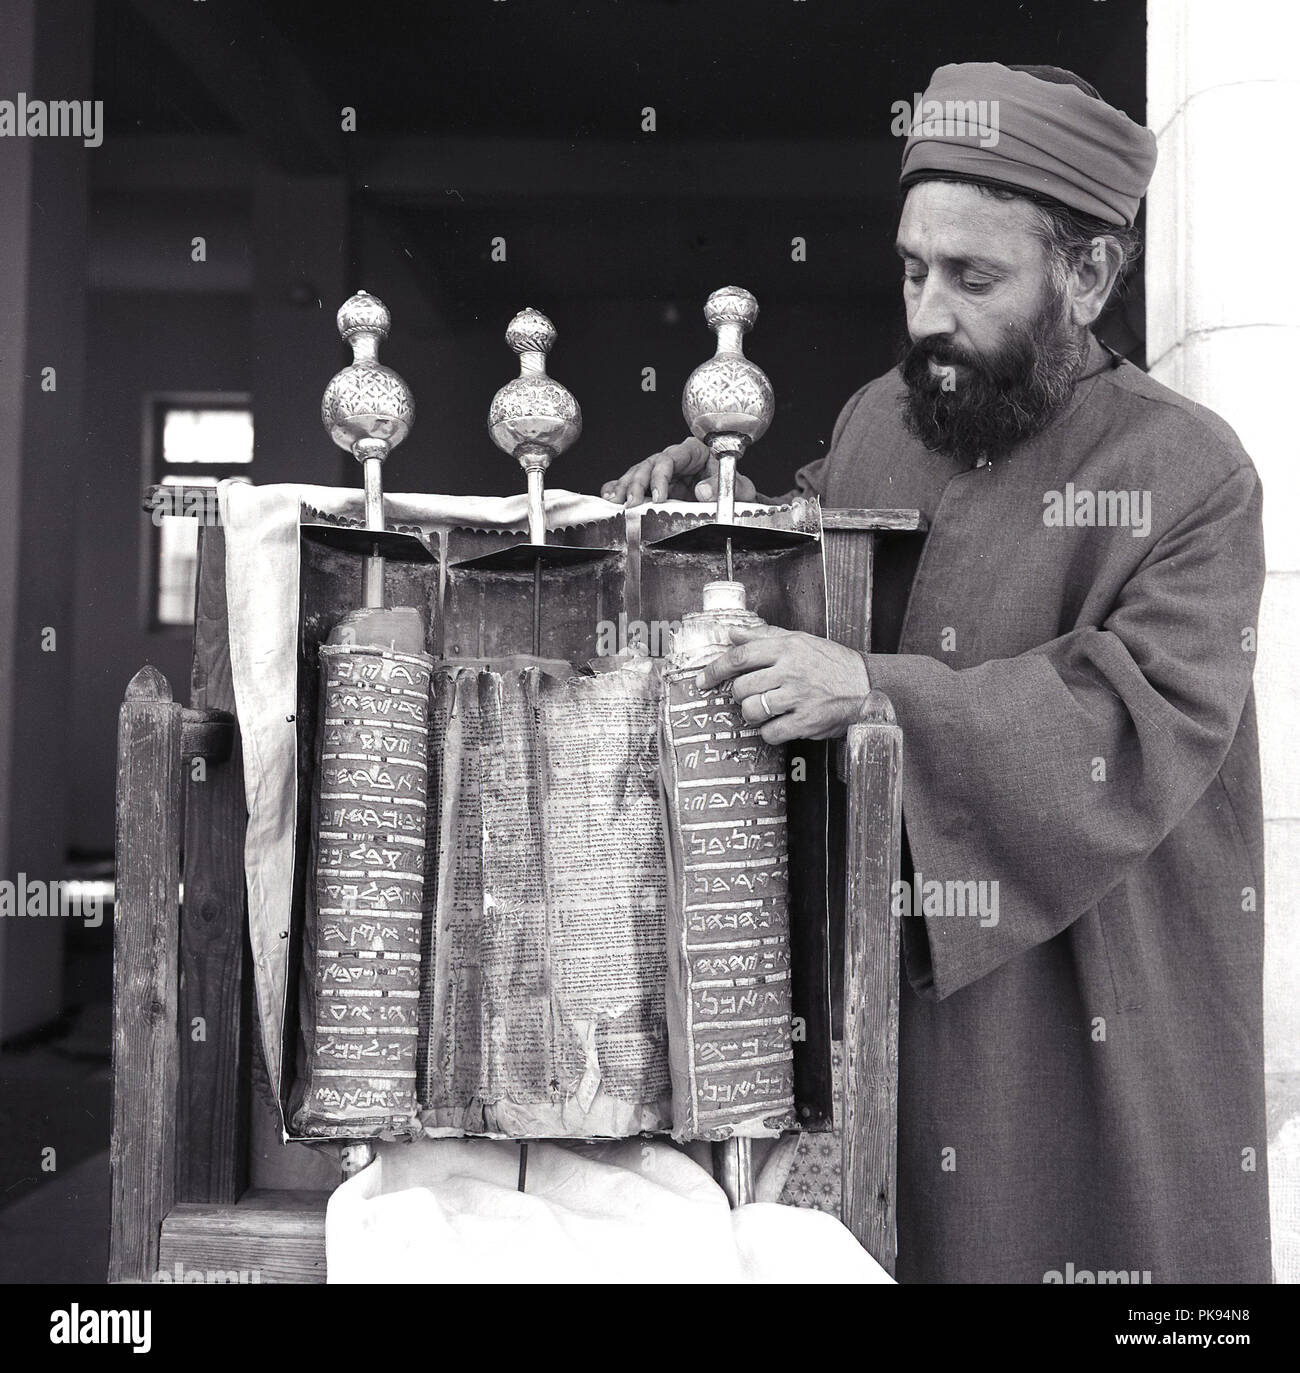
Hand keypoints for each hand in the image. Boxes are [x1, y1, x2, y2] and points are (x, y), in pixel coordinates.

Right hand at [600, 437, 756, 505]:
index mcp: (694, 451)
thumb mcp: (739, 488)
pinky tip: (610, 495)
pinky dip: (619, 487)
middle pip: (648, 465)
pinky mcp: (655, 484)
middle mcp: (675, 458)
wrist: (732, 497)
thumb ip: (724, 487)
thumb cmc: (734, 487)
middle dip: (636, 484)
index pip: (670, 458)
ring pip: (637, 473)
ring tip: (616, 501)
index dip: (660, 477)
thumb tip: (702, 491)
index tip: (658, 497)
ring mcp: (663, 472)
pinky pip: (633, 482)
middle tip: (631, 503)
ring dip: (624, 487)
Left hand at [697, 623, 870, 743]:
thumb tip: (732, 634)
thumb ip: (765, 637)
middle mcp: (791, 671)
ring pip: (752, 710)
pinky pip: (770, 732)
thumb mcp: (801, 641)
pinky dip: (768, 732)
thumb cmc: (833, 664)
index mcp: (788, 648)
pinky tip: (778, 725)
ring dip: (751, 715)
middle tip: (748, 696)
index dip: (716, 670)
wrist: (869, 686)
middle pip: (742, 687)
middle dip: (738, 695)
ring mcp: (799, 697)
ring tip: (762, 711)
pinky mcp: (806, 722)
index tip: (703, 680)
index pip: (740, 657)